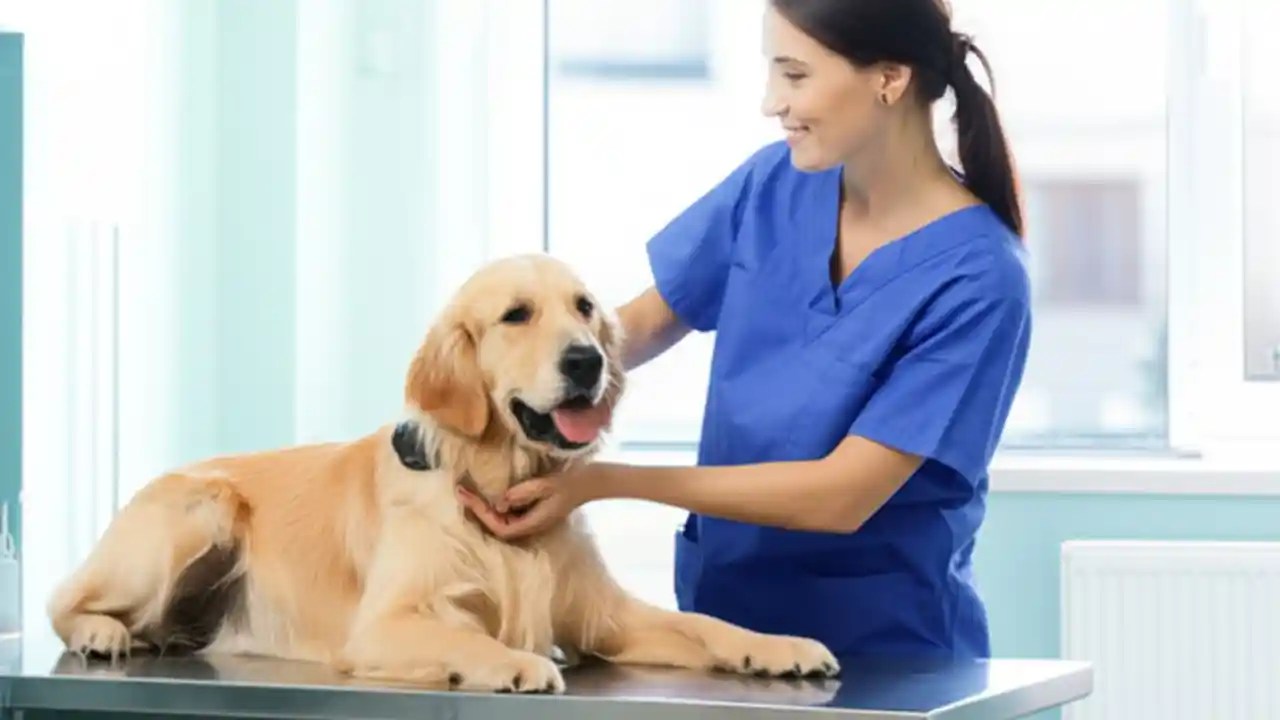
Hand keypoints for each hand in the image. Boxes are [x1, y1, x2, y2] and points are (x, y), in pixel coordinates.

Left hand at [455, 466, 596, 539]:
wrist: (590, 482)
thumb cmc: (570, 482)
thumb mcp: (545, 485)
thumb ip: (522, 494)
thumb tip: (499, 502)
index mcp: (534, 523)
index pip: (500, 527)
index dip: (481, 514)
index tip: (466, 496)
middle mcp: (531, 525)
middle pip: (497, 526)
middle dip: (477, 511)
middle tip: (460, 491)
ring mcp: (532, 520)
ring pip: (502, 521)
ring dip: (484, 509)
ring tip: (467, 494)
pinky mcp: (533, 512)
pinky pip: (509, 514)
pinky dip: (495, 506)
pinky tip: (486, 495)